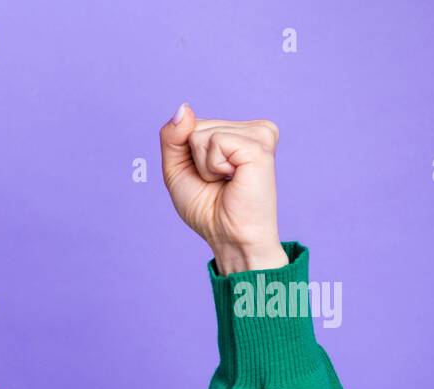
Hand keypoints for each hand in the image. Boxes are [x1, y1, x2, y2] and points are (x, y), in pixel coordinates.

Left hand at [159, 104, 287, 274]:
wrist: (228, 236)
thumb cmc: (206, 208)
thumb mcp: (177, 170)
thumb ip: (172, 137)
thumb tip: (183, 108)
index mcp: (237, 132)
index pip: (190, 124)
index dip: (185, 155)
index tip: (204, 176)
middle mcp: (251, 129)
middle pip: (194, 126)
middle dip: (193, 160)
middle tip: (216, 182)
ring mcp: (259, 134)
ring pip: (201, 134)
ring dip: (204, 165)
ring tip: (226, 181)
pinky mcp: (260, 145)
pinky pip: (215, 142)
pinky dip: (212, 167)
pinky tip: (233, 178)